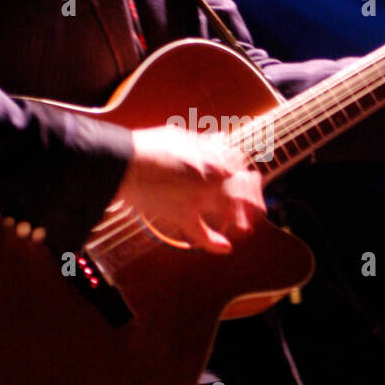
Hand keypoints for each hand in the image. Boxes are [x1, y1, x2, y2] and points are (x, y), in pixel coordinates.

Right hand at [112, 125, 265, 253]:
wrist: (125, 163)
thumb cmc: (150, 146)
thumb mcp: (182, 136)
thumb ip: (205, 142)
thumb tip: (220, 140)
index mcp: (214, 157)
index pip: (241, 166)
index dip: (247, 173)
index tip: (249, 178)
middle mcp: (213, 179)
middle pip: (244, 191)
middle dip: (254, 199)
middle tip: (259, 207)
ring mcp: (199, 200)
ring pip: (230, 213)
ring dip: (242, 220)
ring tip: (246, 227)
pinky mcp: (182, 216)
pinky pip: (202, 235)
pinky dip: (214, 244)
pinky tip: (225, 248)